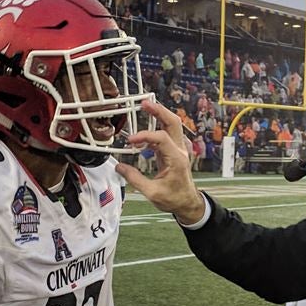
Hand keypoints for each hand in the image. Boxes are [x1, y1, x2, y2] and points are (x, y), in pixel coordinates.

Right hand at [115, 100, 205, 222]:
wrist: (187, 203)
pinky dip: (155, 127)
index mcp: (176, 159)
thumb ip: (135, 179)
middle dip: (159, 110)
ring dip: (159, 114)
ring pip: (172, 125)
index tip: (130, 141)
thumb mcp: (152, 193)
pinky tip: (144, 128)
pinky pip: (165, 134)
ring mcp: (177, 149)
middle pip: (173, 122)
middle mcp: (179, 150)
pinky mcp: (172, 151)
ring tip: (144, 107)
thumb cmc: (174, 199)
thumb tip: (119, 167)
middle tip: (144, 103)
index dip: (144, 136)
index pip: (161, 138)